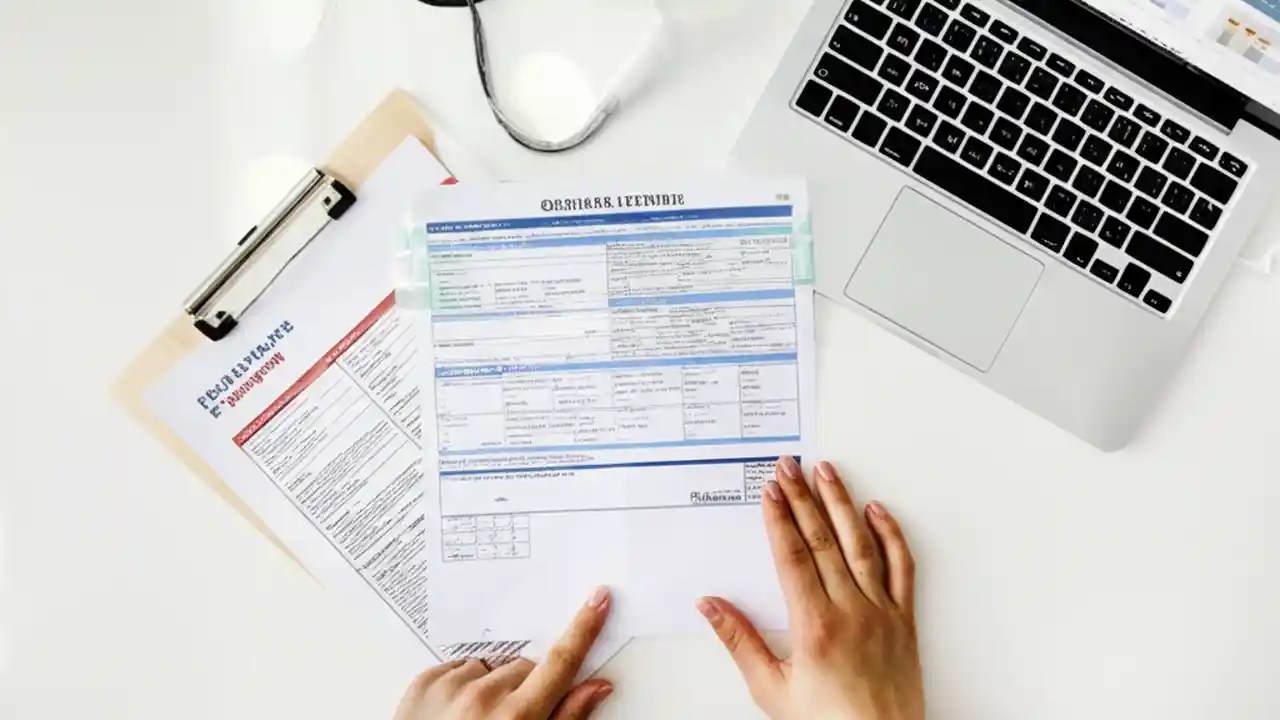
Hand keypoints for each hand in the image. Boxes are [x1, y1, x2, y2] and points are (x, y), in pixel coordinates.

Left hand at [394, 586, 613, 719]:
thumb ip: (565, 718)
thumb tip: (597, 686)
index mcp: (516, 719)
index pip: (561, 662)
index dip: (583, 629)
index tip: (597, 601)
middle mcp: (483, 698)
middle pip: (526, 667)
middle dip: (527, 686)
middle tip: (513, 716)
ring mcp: (451, 687)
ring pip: (492, 666)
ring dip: (492, 685)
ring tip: (479, 719)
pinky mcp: (425, 682)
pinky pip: (459, 667)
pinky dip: (463, 685)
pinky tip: (457, 712)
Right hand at [699, 458, 923, 719]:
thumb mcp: (772, 689)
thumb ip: (740, 642)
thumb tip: (710, 606)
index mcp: (815, 626)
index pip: (793, 556)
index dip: (780, 518)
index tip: (770, 490)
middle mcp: (851, 610)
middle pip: (822, 540)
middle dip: (803, 498)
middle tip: (790, 467)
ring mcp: (881, 612)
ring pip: (860, 544)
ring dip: (842, 503)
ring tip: (828, 472)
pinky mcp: (904, 620)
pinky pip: (901, 567)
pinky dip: (891, 535)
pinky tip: (877, 511)